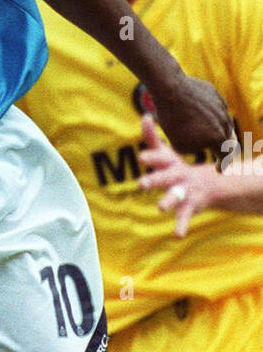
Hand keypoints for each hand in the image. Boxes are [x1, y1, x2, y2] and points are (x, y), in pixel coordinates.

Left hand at [138, 116, 220, 236]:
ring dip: (166, 202)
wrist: (210, 184)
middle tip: (141, 184)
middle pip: (164, 177)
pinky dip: (181, 227)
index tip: (141, 157)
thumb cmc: (177, 167)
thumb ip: (152, 138)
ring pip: (174, 197)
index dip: (151, 158)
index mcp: (169, 163)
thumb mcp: (166, 152)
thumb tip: (145, 116)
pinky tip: (177, 235)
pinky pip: (184, 217)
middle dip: (153, 180)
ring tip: (159, 208)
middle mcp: (177, 176)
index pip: (159, 157)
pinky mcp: (189, 207)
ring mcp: (184, 191)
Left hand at [146, 73, 233, 162]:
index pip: (225, 156)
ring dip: (220, 131)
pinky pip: (218, 109)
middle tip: (219, 154)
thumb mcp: (180, 146)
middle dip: (224, 148)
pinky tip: (206, 118)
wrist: (171, 90)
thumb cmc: (173, 121)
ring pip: (224, 123)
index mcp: (218, 139)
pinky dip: (214, 116)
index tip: (219, 169)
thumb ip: (195, 149)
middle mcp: (224, 123)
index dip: (222, 164)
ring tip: (214, 136)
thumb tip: (200, 145)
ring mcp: (221, 107)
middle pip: (228, 139)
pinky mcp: (215, 94)